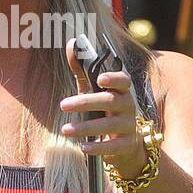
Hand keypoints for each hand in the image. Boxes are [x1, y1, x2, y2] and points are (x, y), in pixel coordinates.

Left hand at [60, 39, 145, 177]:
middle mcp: (128, 106)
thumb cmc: (104, 113)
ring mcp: (129, 127)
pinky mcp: (127, 145)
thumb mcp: (93, 91)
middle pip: (110, 101)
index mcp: (120, 91)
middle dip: (86, 102)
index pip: (123, 81)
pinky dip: (98, 148)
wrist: (124, 147)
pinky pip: (113, 147)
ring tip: (65, 130)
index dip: (114, 78)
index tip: (100, 78)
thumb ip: (83, 70)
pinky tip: (83, 148)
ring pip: (109, 125)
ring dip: (86, 127)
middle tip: (63, 105)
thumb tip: (72, 44)